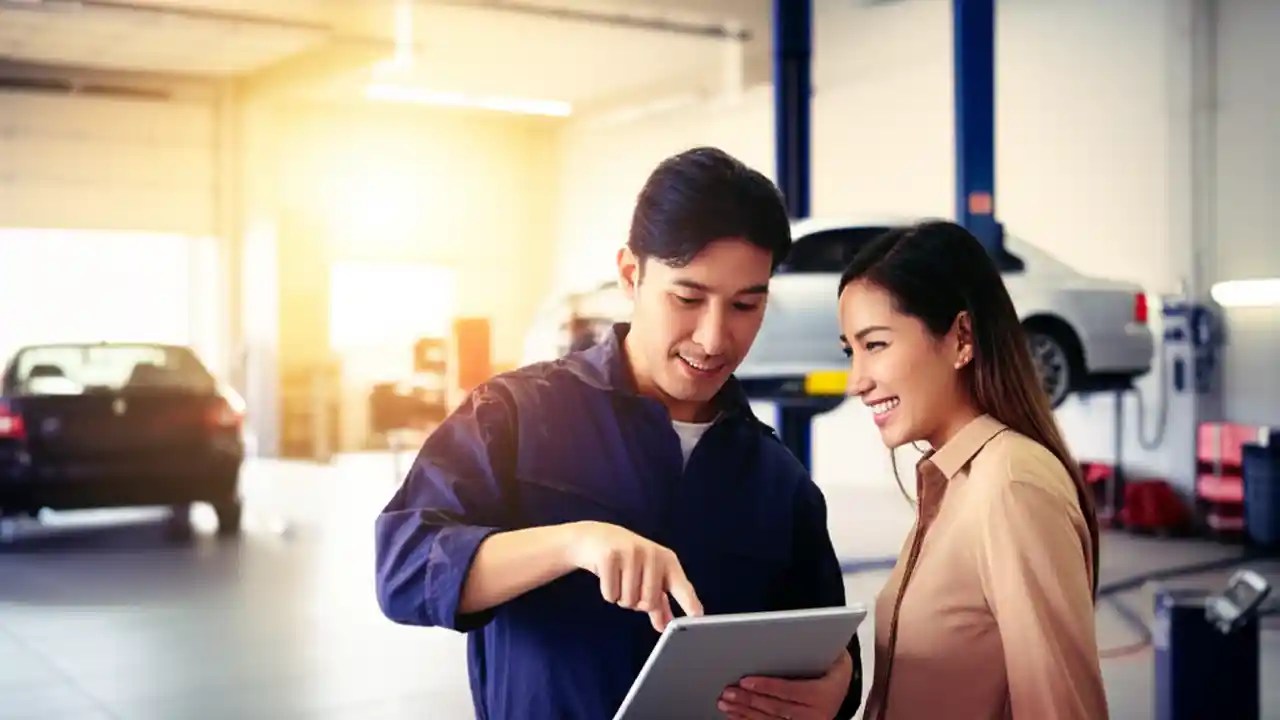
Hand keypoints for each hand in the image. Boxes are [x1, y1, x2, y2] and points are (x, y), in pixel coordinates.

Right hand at [566, 521, 702, 631]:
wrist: (596, 538)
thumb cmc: (628, 560)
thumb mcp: (647, 577)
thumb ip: (658, 603)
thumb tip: (665, 626)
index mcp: (667, 560)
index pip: (681, 586)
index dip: (689, 603)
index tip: (698, 617)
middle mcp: (652, 554)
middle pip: (649, 602)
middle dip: (638, 603)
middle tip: (631, 586)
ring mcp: (631, 553)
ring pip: (629, 601)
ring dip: (621, 598)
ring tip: (619, 579)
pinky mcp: (609, 557)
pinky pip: (611, 595)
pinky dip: (608, 593)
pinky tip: (608, 577)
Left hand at [717, 650, 852, 719]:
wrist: (844, 692)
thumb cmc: (835, 669)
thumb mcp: (837, 657)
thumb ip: (819, 646)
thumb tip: (799, 629)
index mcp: (823, 695)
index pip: (790, 691)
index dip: (767, 686)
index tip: (746, 680)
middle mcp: (815, 715)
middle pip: (776, 708)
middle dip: (749, 700)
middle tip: (728, 692)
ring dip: (745, 712)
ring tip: (725, 703)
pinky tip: (735, 715)